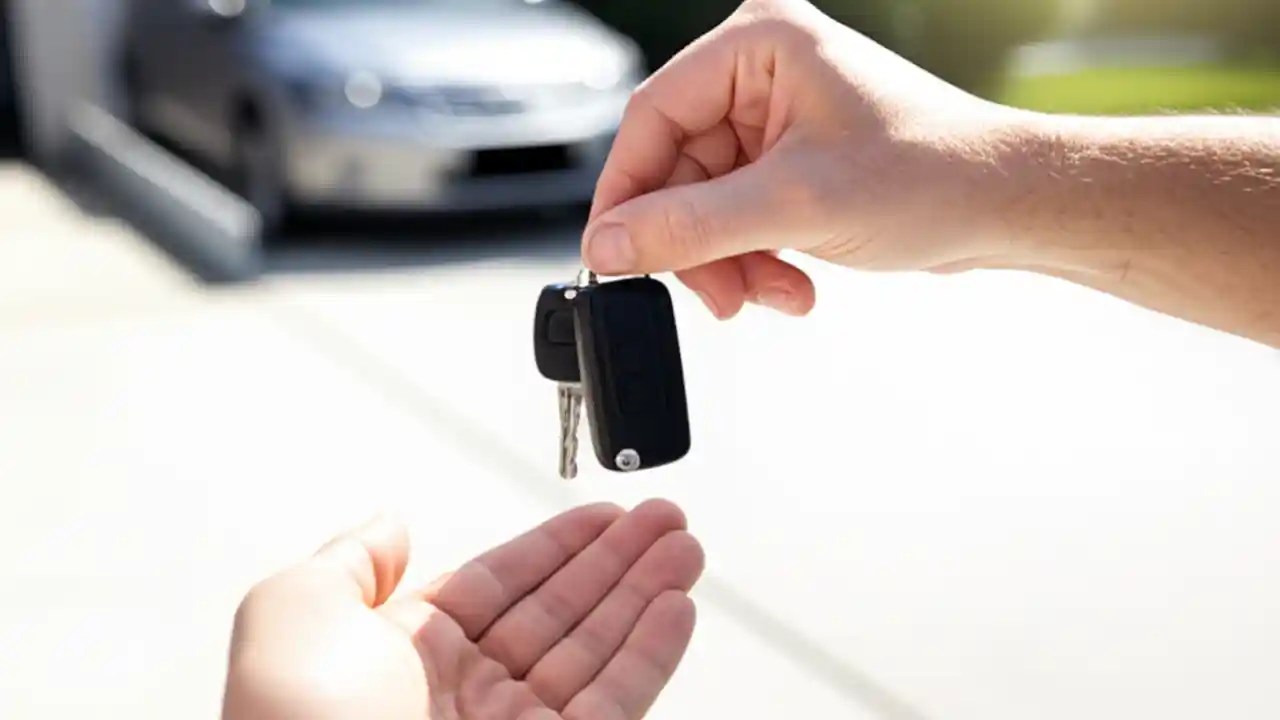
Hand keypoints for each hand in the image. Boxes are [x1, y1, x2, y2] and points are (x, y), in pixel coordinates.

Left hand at [222, 500, 703, 719]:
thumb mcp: (292, 614)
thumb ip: (348, 562)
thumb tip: (388, 525)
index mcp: (406, 656)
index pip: (501, 584)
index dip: (556, 545)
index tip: (603, 514)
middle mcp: (465, 695)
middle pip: (561, 612)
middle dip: (617, 561)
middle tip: (665, 519)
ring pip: (597, 652)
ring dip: (646, 595)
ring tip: (684, 548)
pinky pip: (615, 703)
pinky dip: (651, 655)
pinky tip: (675, 609)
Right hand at [582, 0, 1018, 319]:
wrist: (1007, 206)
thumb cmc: (932, 174)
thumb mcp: (794, 206)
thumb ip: (690, 227)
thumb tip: (608, 246)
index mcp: (759, 43)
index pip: (653, 115)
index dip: (626, 193)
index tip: (613, 255)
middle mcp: (762, 71)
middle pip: (676, 167)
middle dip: (695, 242)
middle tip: (717, 294)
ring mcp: (776, 116)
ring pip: (704, 200)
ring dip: (728, 260)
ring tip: (768, 293)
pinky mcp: (790, 158)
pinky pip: (737, 213)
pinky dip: (753, 257)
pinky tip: (789, 284)